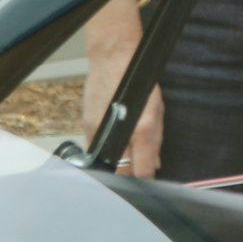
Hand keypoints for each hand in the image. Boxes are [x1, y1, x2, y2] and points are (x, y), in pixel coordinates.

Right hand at [81, 54, 161, 179]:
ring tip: (124, 158)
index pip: (141, 170)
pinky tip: (111, 143)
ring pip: (106, 162)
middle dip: (129, 176)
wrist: (113, 58)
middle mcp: (118, 133)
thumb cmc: (140, 80)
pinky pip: (95, 148)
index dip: (145, 179)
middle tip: (136, 172)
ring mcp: (98, 131)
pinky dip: (104, 150)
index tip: (148, 183)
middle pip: (121, 172)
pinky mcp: (86, 126)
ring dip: (115, 165)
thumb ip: (154, 139)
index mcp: (141, 129)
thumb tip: (153, 164)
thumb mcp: (156, 109)